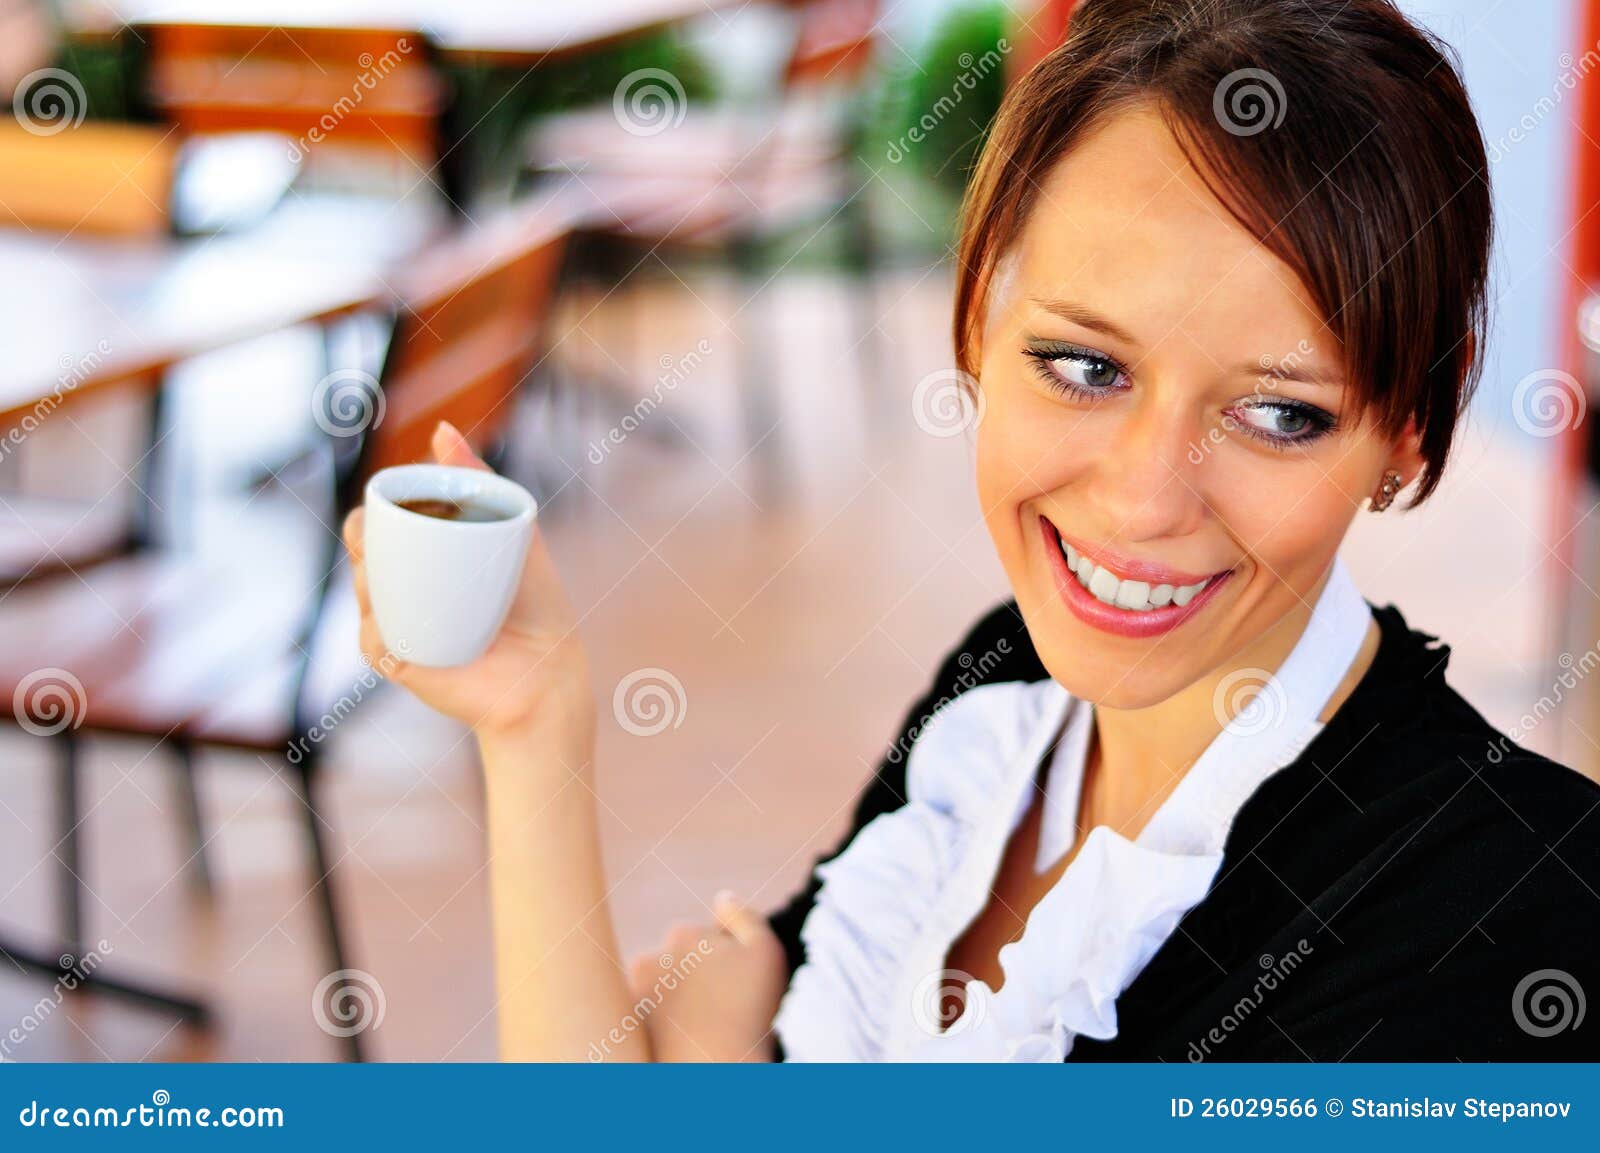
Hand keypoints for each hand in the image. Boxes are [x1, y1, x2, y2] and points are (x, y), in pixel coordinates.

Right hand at [343, 422, 594, 749]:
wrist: (548, 670)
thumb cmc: (535, 602)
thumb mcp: (512, 530)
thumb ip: (478, 478)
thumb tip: (441, 428)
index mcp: (427, 557)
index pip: (379, 525)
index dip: (370, 514)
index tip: (384, 506)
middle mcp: (407, 590)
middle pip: (363, 555)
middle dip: (363, 543)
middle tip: (385, 541)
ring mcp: (400, 626)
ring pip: (363, 594)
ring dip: (370, 582)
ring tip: (403, 580)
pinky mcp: (400, 663)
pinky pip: (373, 641)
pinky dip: (380, 630)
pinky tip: (398, 626)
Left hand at [627, 893, 787, 1062]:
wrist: (711, 1072)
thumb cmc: (745, 1012)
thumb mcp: (764, 952)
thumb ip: (745, 918)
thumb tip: (723, 898)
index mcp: (682, 934)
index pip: (706, 941)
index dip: (728, 965)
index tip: (738, 989)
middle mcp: (650, 958)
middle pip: (681, 965)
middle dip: (698, 981)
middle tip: (721, 1013)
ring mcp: (633, 996)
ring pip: (664, 993)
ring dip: (679, 1004)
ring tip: (702, 1031)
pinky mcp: (626, 1028)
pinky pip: (650, 1020)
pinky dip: (662, 1027)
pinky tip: (680, 1041)